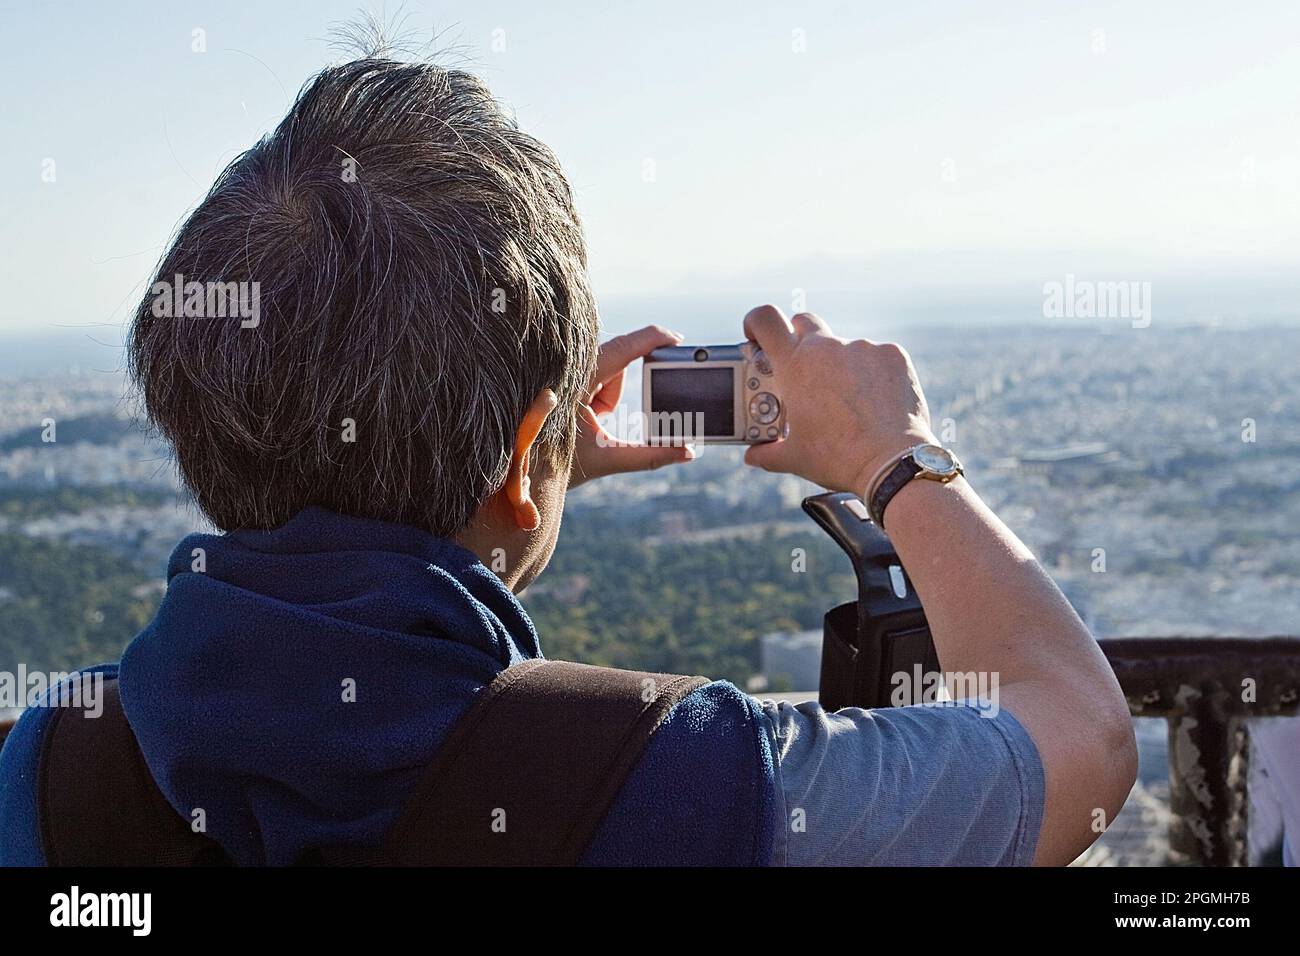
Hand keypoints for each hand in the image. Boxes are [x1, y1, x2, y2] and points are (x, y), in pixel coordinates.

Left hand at [569, 325, 695, 487]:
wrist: (522, 471)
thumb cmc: (556, 463)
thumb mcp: (607, 459)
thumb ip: (650, 456)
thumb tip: (687, 452)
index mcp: (576, 381)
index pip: (622, 348)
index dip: (653, 339)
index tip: (677, 338)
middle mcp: (571, 370)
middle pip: (618, 360)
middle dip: (624, 387)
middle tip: (621, 407)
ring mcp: (569, 373)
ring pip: (610, 371)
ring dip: (610, 397)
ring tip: (593, 423)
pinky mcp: (569, 379)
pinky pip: (599, 380)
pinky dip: (604, 397)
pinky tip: (590, 417)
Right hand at [741, 305, 936, 494]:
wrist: (892, 462)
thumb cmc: (838, 458)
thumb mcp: (794, 457)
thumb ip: (767, 451)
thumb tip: (752, 454)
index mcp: (794, 365)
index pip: (765, 319)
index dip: (757, 322)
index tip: (758, 335)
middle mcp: (826, 348)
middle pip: (803, 322)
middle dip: (798, 339)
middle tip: (802, 371)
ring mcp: (861, 347)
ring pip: (842, 345)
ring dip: (838, 364)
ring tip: (847, 401)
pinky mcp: (891, 354)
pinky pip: (875, 355)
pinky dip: (871, 372)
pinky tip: (875, 400)